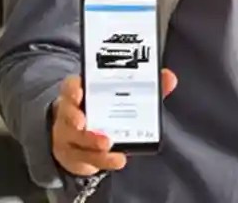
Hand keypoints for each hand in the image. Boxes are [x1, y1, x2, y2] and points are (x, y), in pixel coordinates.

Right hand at [51, 69, 178, 176]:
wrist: (80, 138)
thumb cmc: (103, 111)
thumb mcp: (119, 98)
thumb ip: (143, 88)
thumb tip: (169, 77)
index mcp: (80, 93)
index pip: (70, 87)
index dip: (72, 89)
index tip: (79, 92)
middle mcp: (71, 113)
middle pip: (68, 114)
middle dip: (75, 117)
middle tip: (84, 122)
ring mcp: (70, 136)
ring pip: (75, 139)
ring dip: (91, 142)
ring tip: (107, 144)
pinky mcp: (75, 156)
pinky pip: (86, 159)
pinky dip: (103, 160)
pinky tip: (118, 159)